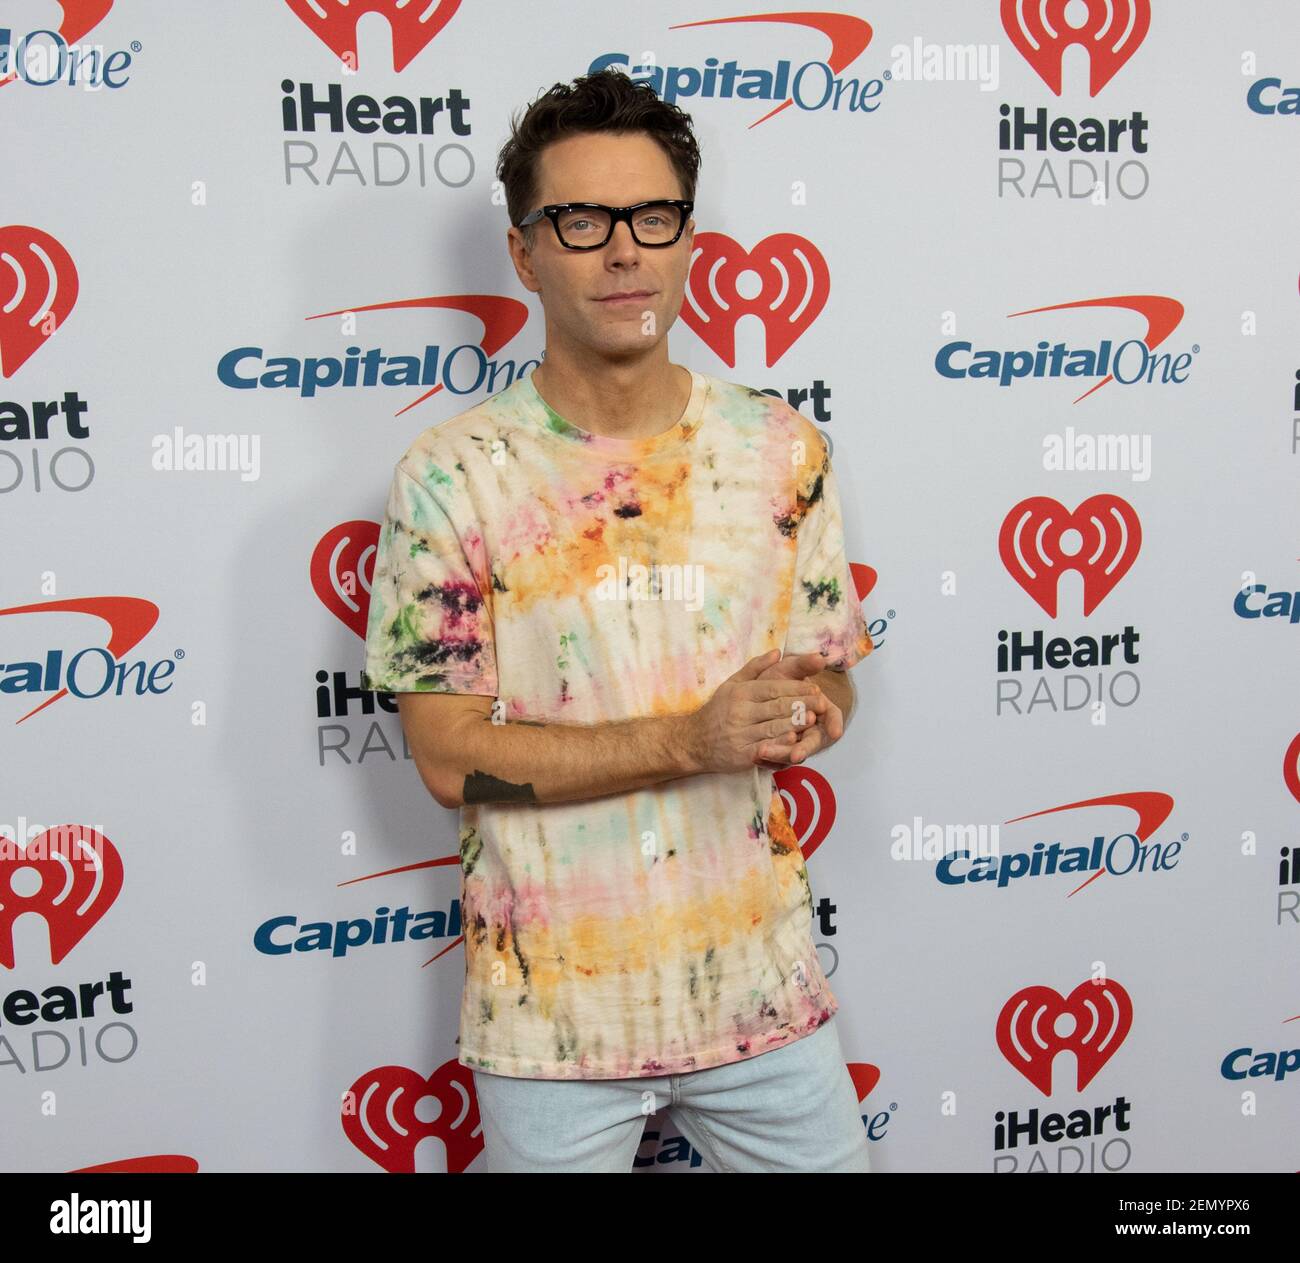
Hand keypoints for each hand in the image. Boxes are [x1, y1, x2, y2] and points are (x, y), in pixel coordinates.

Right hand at [683, 649, 828, 773]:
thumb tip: (778, 651)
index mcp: (741, 693)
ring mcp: (740, 733)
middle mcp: (740, 712)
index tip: (815, 688)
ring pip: (774, 727)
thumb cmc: (717, 711)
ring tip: (815, 720)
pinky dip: (781, 745)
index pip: (773, 688)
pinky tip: (795, 742)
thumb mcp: (732, 684)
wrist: (693, 741)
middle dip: (802, 705)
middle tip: (823, 703)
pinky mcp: (741, 754)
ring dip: (796, 724)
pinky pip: (765, 748)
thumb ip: (755, 668)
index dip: (796, 688)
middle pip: (777, 707)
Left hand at [754, 651, 844, 765]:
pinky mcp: (780, 751)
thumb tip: (820, 657)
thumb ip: (804, 664)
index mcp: (820, 710)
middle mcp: (811, 729)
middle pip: (812, 743)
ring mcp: (797, 743)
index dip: (835, 725)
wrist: (757, 694)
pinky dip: (768, 760)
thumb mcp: (789, 669)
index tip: (836, 732)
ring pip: (792, 754)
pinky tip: (756, 757)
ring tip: (764, 753)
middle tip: (796, 755)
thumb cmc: (780, 679)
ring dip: (780, 755)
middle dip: (804, 749)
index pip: (833, 719)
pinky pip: (777, 760)